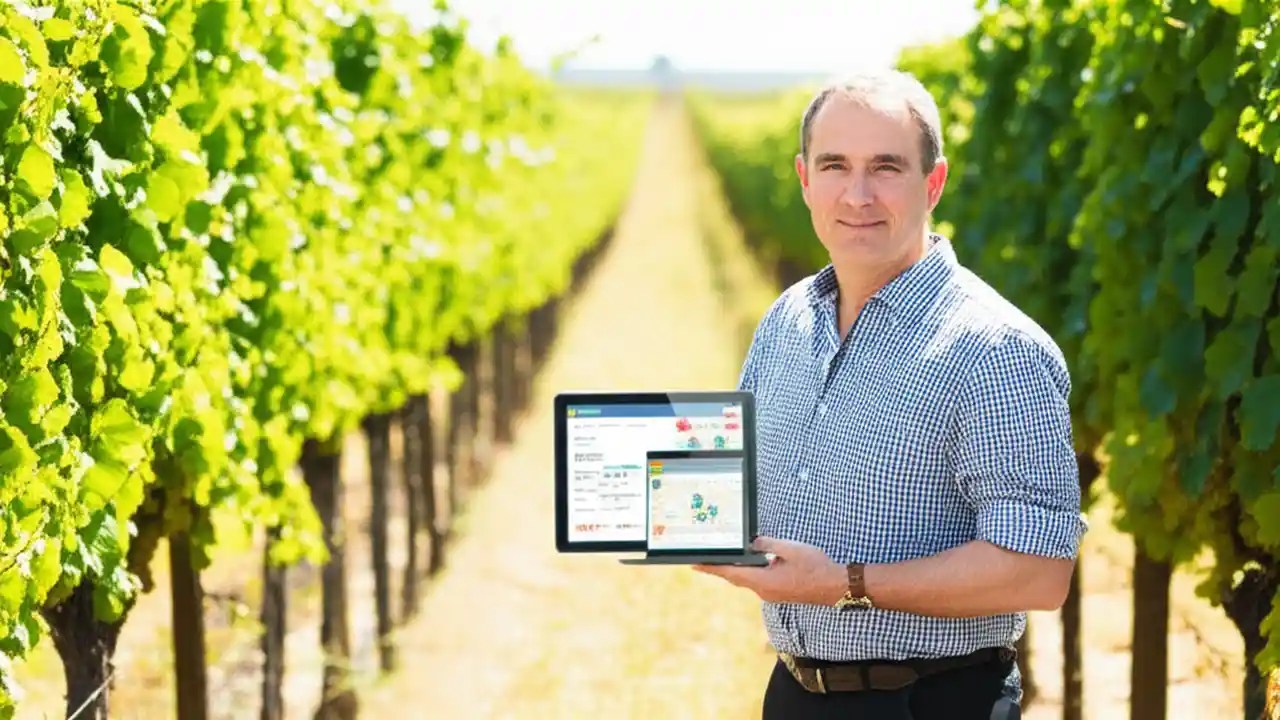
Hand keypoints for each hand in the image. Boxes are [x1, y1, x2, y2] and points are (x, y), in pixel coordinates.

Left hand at [693, 536, 844, 605]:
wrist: (835, 586)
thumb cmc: (815, 567)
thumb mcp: (790, 549)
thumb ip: (767, 544)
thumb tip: (750, 541)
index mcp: (764, 581)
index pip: (730, 573)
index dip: (712, 568)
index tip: (695, 564)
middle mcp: (764, 591)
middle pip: (735, 578)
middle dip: (718, 568)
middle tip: (701, 560)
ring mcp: (771, 594)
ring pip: (746, 580)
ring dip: (733, 570)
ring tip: (719, 560)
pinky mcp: (778, 593)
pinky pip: (756, 582)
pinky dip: (746, 573)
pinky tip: (746, 564)